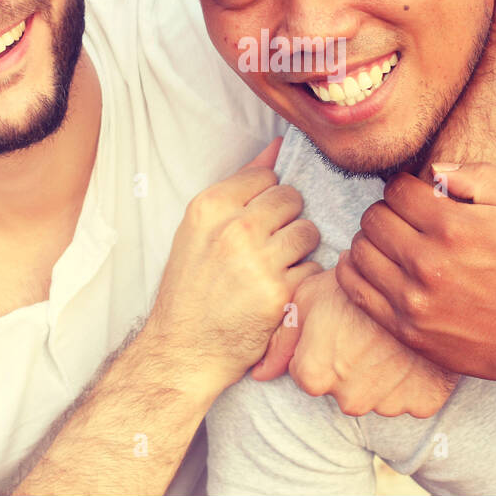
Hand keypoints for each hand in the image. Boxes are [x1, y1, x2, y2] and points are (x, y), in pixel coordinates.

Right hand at [147, 138, 320, 394]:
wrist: (184, 349)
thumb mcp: (199, 229)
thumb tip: (277, 146)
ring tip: (276, 267)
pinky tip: (279, 292)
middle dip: (287, 220)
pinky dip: (301, 281)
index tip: (255, 220)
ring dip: (299, 249)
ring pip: (308, 232)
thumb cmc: (191, 287)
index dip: (266, 198)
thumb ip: (239, 185)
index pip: (266, 176)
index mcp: (209, 207)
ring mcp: (258, 261)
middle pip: (291, 199)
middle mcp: (234, 229)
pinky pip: (312, 270)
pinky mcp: (279, 293)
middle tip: (269, 245)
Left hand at [252, 267, 457, 417]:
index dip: (323, 348)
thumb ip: (282, 339)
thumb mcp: (309, 297)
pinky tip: (410, 353)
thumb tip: (260, 374)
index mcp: (313, 375)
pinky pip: (411, 398)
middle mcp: (348, 398)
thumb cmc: (355, 285)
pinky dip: (412, 380)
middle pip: (343, 388)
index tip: (339, 327)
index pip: (308, 374)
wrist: (419, 280)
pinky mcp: (423, 403)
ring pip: (378, 394)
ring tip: (388, 340)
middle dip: (351, 364)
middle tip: (365, 332)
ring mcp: (388, 404)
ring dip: (382, 374)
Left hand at [335, 162, 495, 385]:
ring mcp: (413, 298)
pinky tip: (369, 262)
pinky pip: (354, 287)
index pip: (396, 190)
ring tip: (391, 242)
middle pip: (374, 217)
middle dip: (388, 212)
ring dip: (371, 239)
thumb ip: (479, 176)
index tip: (416, 198)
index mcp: (453, 227)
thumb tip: (433, 170)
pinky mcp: (404, 328)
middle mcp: (427, 262)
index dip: (405, 189)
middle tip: (404, 221)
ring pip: (360, 249)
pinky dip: (353, 268)